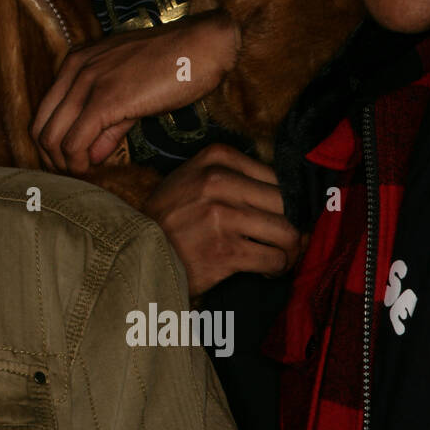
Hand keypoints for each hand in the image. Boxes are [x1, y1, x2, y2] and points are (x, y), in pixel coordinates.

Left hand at [31, 10, 238, 175]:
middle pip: (40, 127)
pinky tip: (96, 169)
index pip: (44, 112)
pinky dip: (80, 163)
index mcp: (76, 63)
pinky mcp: (106, 99)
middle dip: (52, 160)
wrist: (204, 45)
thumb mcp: (130, 93)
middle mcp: (75, 69)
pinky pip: (75, 141)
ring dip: (66, 165)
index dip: (51, 145)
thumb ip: (107, 125)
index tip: (70, 163)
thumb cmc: (174, 66)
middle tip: (74, 176)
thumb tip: (91, 157)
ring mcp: (88, 82)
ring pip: (52, 138)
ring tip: (86, 175)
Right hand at [142, 144, 301, 297]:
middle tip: (290, 239)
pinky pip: (274, 260)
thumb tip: (289, 193)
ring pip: (287, 233)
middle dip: (295, 225)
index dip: (290, 199)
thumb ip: (232, 175)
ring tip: (281, 256)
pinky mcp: (225, 252)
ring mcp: (221, 217)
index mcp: (215, 159)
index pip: (278, 176)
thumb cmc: (168, 217)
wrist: (134, 250)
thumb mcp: (191, 178)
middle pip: (287, 203)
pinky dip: (277, 269)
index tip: (287, 215)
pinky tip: (265, 271)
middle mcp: (218, 182)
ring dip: (290, 250)